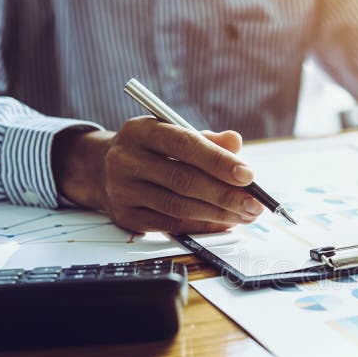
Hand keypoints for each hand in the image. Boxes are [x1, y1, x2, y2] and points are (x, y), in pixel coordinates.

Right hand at [53, 117, 264, 232]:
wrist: (102, 169)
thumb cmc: (153, 151)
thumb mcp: (174, 135)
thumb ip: (207, 140)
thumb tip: (236, 142)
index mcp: (141, 131)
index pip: (184, 145)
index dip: (218, 161)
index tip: (248, 175)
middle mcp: (126, 159)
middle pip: (183, 180)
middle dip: (225, 195)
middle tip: (255, 204)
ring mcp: (122, 190)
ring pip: (178, 207)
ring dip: (218, 214)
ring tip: (245, 215)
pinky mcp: (126, 217)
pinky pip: (171, 225)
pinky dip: (202, 226)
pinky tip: (224, 223)